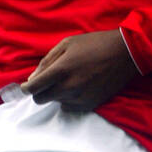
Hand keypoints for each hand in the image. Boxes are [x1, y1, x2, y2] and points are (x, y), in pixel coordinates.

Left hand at [20, 30, 137, 111]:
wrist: (125, 54)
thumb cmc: (94, 44)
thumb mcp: (67, 44)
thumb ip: (47, 62)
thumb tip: (32, 79)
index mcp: (61, 70)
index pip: (33, 88)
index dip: (26, 88)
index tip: (27, 86)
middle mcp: (69, 87)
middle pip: (41, 99)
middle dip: (39, 91)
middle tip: (47, 82)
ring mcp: (80, 98)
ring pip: (55, 102)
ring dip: (56, 94)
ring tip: (69, 79)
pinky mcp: (90, 105)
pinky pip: (69, 108)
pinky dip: (68, 100)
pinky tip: (77, 87)